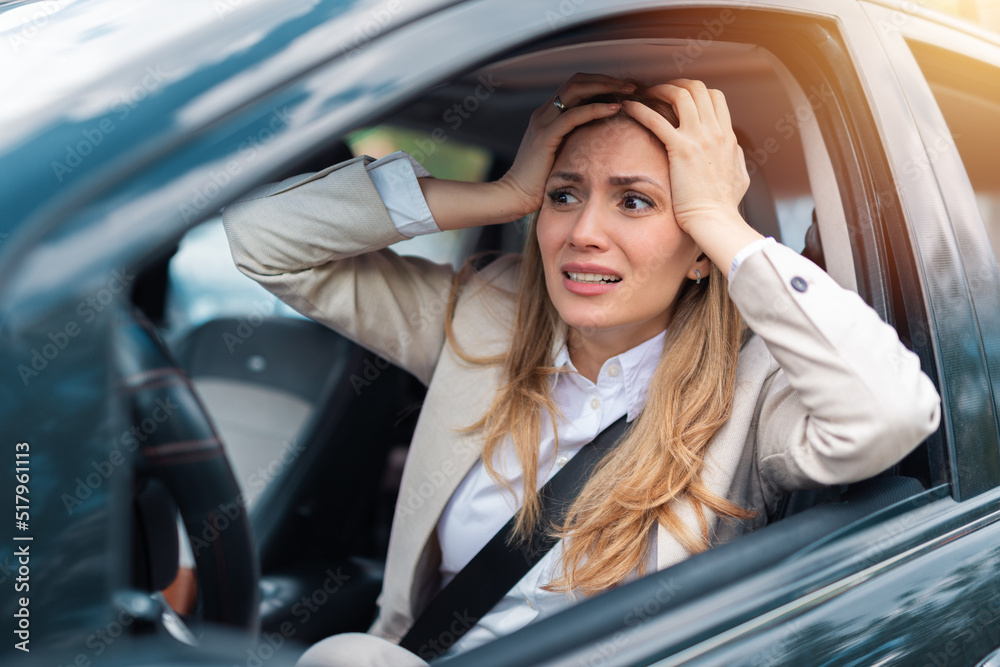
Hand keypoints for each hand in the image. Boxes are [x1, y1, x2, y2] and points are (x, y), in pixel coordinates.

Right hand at [499, 73, 635, 215]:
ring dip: (605, 87)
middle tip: (632, 85)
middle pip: (577, 81)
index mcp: (547, 115)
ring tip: (628, 91)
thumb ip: (575, 141)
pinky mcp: (545, 136)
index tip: (625, 89)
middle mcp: (544, 113)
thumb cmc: (540, 181)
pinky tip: (614, 109)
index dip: (601, 82)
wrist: (515, 195)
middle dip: (607, 80)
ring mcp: (543, 122)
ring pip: (576, 90)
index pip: (576, 86)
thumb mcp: (561, 154)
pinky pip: (573, 115)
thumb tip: (602, 139)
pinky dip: (595, 109)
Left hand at [622, 79, 759, 272]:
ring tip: (644, 95)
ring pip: (680, 95)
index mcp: (726, 136)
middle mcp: (714, 131)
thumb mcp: (740, 176)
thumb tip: (733, 150)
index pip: (714, 98)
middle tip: (658, 91)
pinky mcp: (680, 149)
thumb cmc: (724, 205)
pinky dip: (640, 109)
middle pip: (697, 89)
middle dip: (676, 84)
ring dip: (659, 90)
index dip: (695, 92)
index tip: (679, 97)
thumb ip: (735, 158)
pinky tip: (628, 107)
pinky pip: (657, 119)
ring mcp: (698, 138)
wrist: (715, 219)